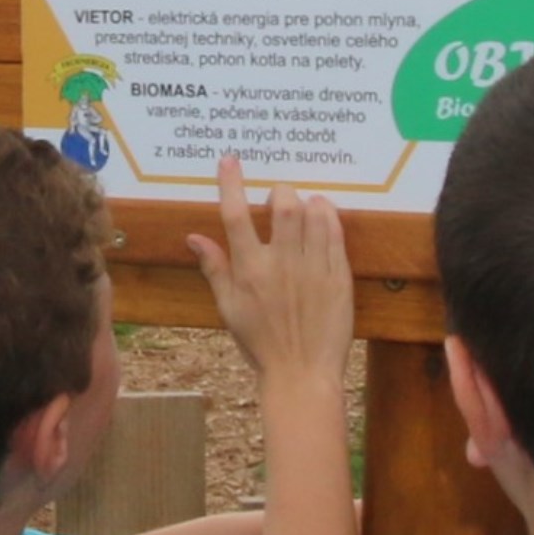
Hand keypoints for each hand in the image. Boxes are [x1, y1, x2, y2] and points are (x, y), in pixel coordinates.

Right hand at [188, 160, 350, 390]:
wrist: (302, 374)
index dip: (231, 183)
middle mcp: (281, 265)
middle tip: (278, 198)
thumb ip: (215, 269)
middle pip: (282, 206)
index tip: (229, 160)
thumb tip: (194, 237)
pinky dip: (329, 217)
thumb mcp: (229, 309)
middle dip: (280, 192)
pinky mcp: (339, 277)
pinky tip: (323, 216)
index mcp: (249, 271)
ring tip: (304, 206)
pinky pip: (336, 234)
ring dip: (307, 202)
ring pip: (313, 215)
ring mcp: (313, 270)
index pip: (235, 216)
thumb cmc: (261, 344)